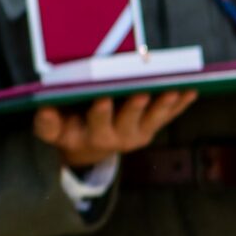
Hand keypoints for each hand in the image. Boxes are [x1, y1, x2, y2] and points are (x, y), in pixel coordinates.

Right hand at [31, 89, 196, 171]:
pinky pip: (169, 115)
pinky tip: (191, 89)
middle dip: (136, 105)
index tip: (102, 98)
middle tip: (141, 91)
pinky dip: (181, 103)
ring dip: (165, 104)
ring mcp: (139, 133)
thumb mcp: (53, 131)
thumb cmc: (69, 130)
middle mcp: (118, 138)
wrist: (88, 147)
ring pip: (154, 118)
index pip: (96, 123)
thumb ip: (47, 123)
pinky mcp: (152, 127)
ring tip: (173, 88)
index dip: (100, 112)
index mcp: (92, 136)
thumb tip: (44, 109)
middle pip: (129, 120)